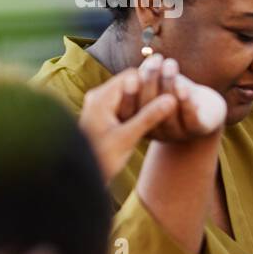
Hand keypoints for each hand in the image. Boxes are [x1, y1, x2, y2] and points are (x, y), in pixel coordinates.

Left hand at [78, 67, 178, 182]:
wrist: (78, 177)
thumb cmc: (100, 158)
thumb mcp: (127, 138)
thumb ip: (149, 117)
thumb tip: (171, 100)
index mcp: (101, 98)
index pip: (132, 76)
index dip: (154, 80)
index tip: (173, 88)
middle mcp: (99, 97)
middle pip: (131, 83)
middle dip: (152, 90)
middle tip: (174, 96)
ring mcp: (101, 106)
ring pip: (130, 94)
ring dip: (147, 100)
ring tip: (167, 108)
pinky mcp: (104, 116)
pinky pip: (126, 105)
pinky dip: (140, 109)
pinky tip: (154, 119)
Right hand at [124, 53, 226, 144]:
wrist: (204, 111)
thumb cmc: (173, 92)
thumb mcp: (157, 83)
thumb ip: (147, 75)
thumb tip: (146, 59)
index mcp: (137, 123)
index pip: (127, 111)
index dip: (128, 93)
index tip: (131, 74)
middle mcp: (154, 131)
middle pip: (147, 108)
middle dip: (150, 81)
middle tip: (154, 60)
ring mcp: (176, 134)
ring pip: (168, 112)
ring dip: (169, 85)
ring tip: (170, 64)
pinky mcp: (197, 131)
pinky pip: (190, 118)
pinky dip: (185, 101)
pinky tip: (183, 85)